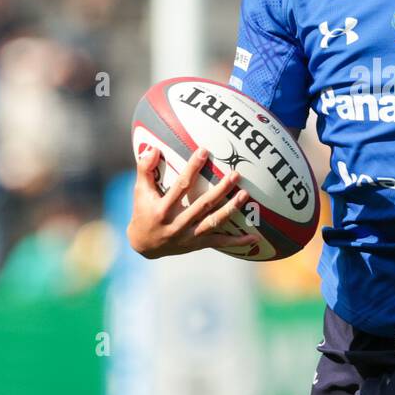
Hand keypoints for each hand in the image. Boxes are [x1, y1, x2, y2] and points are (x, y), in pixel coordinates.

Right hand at [126, 145, 256, 258]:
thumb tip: (152, 148)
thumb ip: (145, 169)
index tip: (204, 151)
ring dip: (231, 209)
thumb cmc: (143, 212)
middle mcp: (177, 224)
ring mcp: (189, 236)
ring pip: (213, 222)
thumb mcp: (140, 191)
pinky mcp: (198, 245)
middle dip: (220, 190)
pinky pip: (220, 242)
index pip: (180, 186)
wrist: (144, 246)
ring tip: (245, 195)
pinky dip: (237, 241)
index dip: (192, 168)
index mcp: (162, 210)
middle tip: (235, 174)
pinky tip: (254, 238)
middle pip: (203, 205)